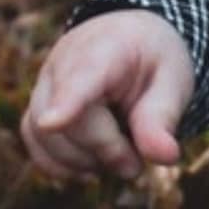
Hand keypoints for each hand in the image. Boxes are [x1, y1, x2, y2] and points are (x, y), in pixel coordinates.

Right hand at [22, 11, 195, 181]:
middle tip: (137, 164)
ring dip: (85, 161)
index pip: (81, 77)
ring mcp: (43, 87)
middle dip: (106, 150)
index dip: (66, 102)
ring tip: (122, 156)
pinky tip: (94, 166)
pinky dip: (65, 166)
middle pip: (67, 122)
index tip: (52, 123)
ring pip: (44, 138)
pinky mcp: (35, 112)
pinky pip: (37, 147)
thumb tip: (166, 158)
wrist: (132, 41)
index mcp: (106, 49)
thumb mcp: (174, 81)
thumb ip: (164, 118)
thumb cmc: (154, 62)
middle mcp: (63, 64)